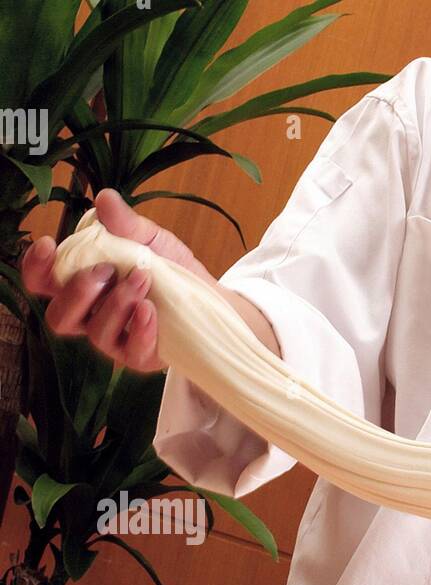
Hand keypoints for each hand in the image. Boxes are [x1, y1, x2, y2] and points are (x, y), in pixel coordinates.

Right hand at [20, 188, 214, 372]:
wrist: (210, 295)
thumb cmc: (170, 267)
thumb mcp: (149, 238)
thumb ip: (125, 223)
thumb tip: (105, 198)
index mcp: (81, 282)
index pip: (42, 282)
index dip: (36, 267)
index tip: (48, 244)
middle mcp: (90, 315)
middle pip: (59, 317)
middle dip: (78, 292)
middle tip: (106, 269)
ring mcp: (114, 339)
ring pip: (96, 333)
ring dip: (116, 303)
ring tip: (142, 278)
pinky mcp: (140, 356)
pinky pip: (130, 352)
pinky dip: (139, 329)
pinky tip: (150, 309)